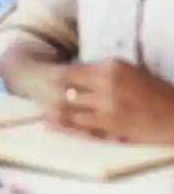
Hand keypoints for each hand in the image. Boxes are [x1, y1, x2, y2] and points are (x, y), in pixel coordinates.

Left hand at [48, 59, 173, 143]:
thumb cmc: (154, 93)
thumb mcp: (128, 71)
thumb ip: (101, 71)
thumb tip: (73, 74)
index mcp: (111, 66)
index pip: (70, 70)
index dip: (54, 77)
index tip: (44, 81)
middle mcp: (106, 84)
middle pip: (64, 88)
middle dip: (49, 93)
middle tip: (38, 96)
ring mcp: (108, 107)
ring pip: (68, 108)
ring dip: (53, 111)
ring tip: (41, 112)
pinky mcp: (111, 127)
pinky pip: (80, 127)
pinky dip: (64, 126)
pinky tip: (50, 125)